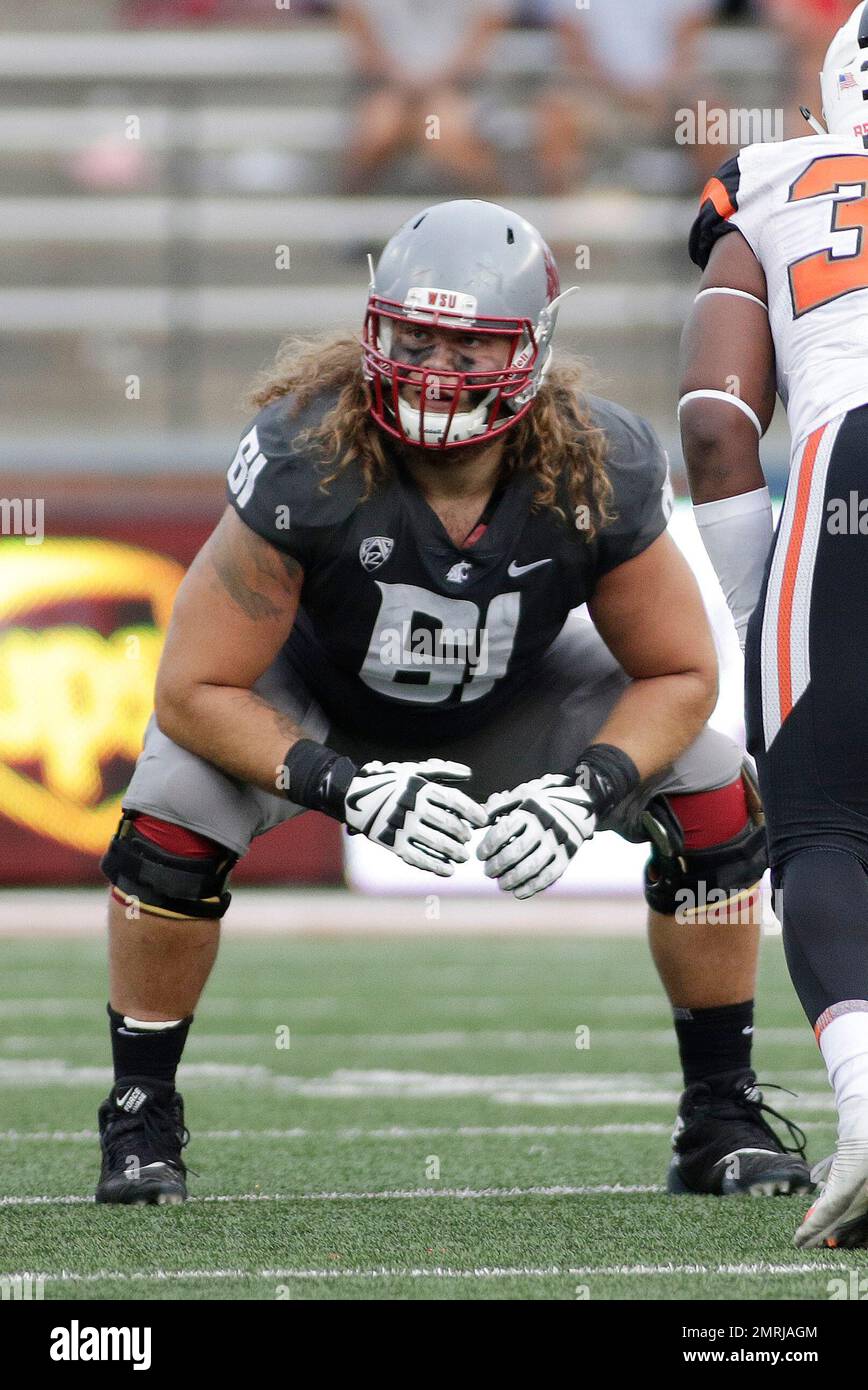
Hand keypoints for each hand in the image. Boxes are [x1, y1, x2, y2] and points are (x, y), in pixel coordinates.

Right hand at [344, 759, 487, 876]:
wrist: (353, 799)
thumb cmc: (390, 783)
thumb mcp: (414, 771)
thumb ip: (442, 771)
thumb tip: (469, 774)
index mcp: (420, 788)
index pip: (453, 800)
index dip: (472, 811)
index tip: (482, 820)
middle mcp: (413, 807)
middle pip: (448, 823)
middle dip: (463, 834)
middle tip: (468, 840)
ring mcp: (403, 826)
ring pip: (436, 843)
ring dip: (454, 852)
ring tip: (463, 857)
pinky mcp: (393, 843)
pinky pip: (418, 857)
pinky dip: (435, 865)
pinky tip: (447, 870)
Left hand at [477, 775, 595, 898]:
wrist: (579, 806)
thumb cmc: (542, 803)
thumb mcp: (522, 795)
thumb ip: (499, 805)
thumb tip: (479, 818)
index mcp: (529, 812)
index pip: (503, 831)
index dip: (488, 845)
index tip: (480, 855)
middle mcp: (543, 828)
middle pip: (515, 851)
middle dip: (497, 865)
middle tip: (488, 872)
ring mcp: (556, 844)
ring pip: (531, 866)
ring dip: (513, 879)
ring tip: (501, 884)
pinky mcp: (566, 858)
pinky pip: (548, 876)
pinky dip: (532, 887)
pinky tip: (518, 893)